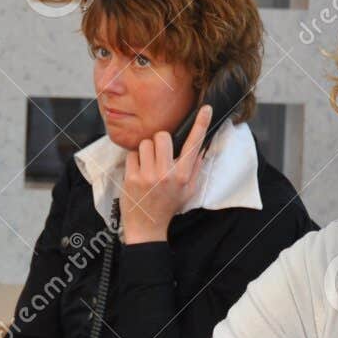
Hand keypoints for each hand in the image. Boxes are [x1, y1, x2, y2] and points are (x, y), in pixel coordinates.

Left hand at [121, 105, 210, 242]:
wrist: (147, 227)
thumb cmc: (168, 206)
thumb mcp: (188, 190)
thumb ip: (195, 168)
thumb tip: (201, 147)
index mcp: (183, 176)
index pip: (194, 145)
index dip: (201, 125)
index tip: (206, 109)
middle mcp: (167, 174)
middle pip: (162, 136)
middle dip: (160, 141)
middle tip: (159, 154)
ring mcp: (148, 176)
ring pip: (145, 143)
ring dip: (146, 151)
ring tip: (148, 165)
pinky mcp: (131, 178)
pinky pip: (132, 155)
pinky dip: (134, 161)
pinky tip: (138, 172)